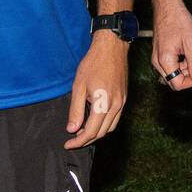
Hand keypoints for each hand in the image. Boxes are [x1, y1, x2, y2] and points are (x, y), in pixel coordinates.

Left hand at [65, 31, 128, 147]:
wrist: (112, 47)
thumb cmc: (93, 63)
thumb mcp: (78, 86)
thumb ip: (75, 110)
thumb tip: (72, 129)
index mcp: (103, 103)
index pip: (91, 131)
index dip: (78, 141)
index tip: (68, 144)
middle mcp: (116, 105)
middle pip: (102, 133)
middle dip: (86, 140)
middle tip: (72, 140)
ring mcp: (122, 102)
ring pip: (110, 128)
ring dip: (96, 134)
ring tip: (82, 132)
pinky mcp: (124, 98)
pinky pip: (116, 119)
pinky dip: (105, 125)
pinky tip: (94, 121)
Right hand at [150, 0, 191, 90]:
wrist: (167, 6)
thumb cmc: (179, 21)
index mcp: (164, 60)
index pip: (177, 84)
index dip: (191, 81)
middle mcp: (157, 62)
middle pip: (174, 81)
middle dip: (187, 75)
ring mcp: (157, 58)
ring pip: (173, 73)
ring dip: (184, 68)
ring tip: (190, 51)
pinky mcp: (159, 54)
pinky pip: (170, 65)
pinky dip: (180, 62)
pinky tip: (185, 49)